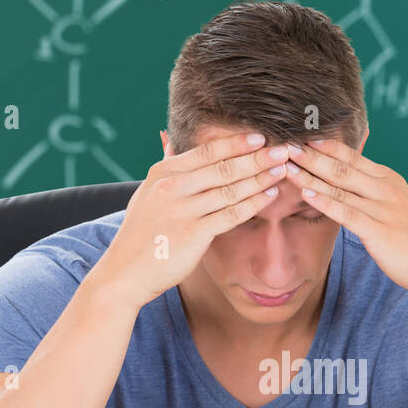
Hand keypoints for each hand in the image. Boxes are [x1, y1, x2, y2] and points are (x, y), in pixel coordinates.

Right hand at [98, 132, 291, 307]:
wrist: (125, 272)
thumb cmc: (141, 234)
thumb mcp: (146, 194)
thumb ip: (165, 169)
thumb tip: (169, 141)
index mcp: (163, 172)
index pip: (207, 152)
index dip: (236, 143)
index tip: (260, 135)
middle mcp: (172, 187)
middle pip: (223, 167)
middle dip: (257, 157)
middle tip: (283, 148)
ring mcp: (182, 210)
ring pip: (231, 189)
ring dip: (260, 177)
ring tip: (283, 169)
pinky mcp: (194, 234)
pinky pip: (231, 214)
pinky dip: (253, 203)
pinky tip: (269, 195)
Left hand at [284, 138, 407, 305]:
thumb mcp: (398, 209)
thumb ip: (375, 196)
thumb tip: (350, 189)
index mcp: (388, 180)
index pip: (351, 156)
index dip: (323, 145)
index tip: (298, 134)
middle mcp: (385, 188)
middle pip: (341, 165)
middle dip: (310, 153)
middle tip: (282, 140)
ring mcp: (383, 208)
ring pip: (339, 185)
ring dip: (309, 172)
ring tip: (284, 161)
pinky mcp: (379, 231)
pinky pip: (346, 212)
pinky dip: (323, 200)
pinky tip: (305, 191)